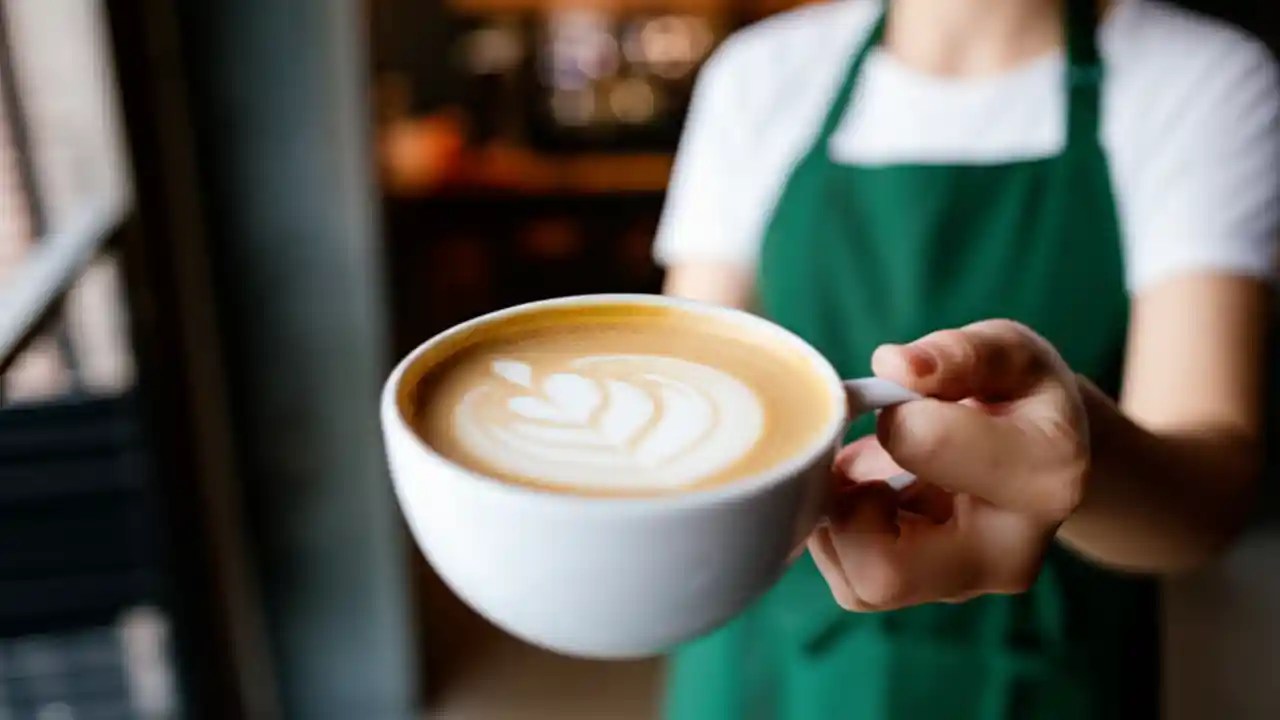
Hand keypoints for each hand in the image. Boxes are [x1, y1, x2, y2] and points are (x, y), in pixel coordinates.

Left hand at [809, 320, 1089, 610]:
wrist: (1043, 451)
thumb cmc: (1018, 392)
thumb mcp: (1006, 351)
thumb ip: (958, 353)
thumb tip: (892, 365)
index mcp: (1043, 475)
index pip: (922, 446)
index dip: (893, 413)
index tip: (906, 397)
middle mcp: (1011, 554)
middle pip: (886, 568)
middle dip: (845, 503)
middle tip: (855, 451)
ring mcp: (969, 586)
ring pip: (860, 585)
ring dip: (838, 519)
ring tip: (864, 468)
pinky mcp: (930, 597)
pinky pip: (852, 587)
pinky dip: (839, 538)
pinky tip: (866, 494)